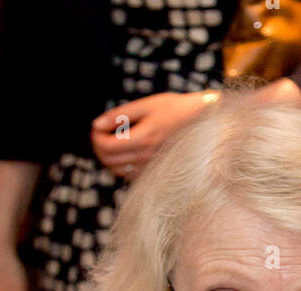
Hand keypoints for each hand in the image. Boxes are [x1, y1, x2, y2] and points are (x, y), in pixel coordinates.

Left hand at [91, 92, 214, 179]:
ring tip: (111, 141)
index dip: (95, 136)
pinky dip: (121, 165)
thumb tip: (96, 124)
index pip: (106, 146)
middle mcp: (146, 158)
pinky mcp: (157, 173)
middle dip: (98, 146)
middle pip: (109, 160)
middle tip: (100, 133)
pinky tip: (126, 152)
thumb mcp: (147, 105)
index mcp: (143, 139)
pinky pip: (130, 175)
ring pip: (117, 170)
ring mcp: (152, 168)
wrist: (204, 124)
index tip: (97, 126)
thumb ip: (120, 115)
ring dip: (109, 157)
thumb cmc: (177, 109)